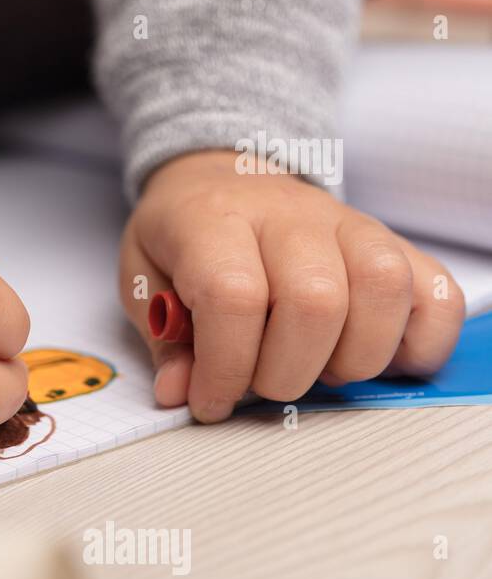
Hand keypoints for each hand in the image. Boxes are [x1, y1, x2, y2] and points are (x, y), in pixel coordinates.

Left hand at [120, 150, 465, 421]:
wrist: (220, 178)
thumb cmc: (183, 236)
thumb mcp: (143, 280)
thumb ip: (163, 340)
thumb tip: (180, 392)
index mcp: (214, 220)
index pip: (235, 296)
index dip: (226, 366)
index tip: (211, 401)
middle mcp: (289, 215)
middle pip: (316, 300)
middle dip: (286, 372)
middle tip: (263, 385)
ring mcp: (348, 224)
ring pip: (383, 290)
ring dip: (352, 358)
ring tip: (317, 369)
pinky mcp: (390, 242)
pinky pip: (435, 291)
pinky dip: (421, 342)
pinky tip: (381, 362)